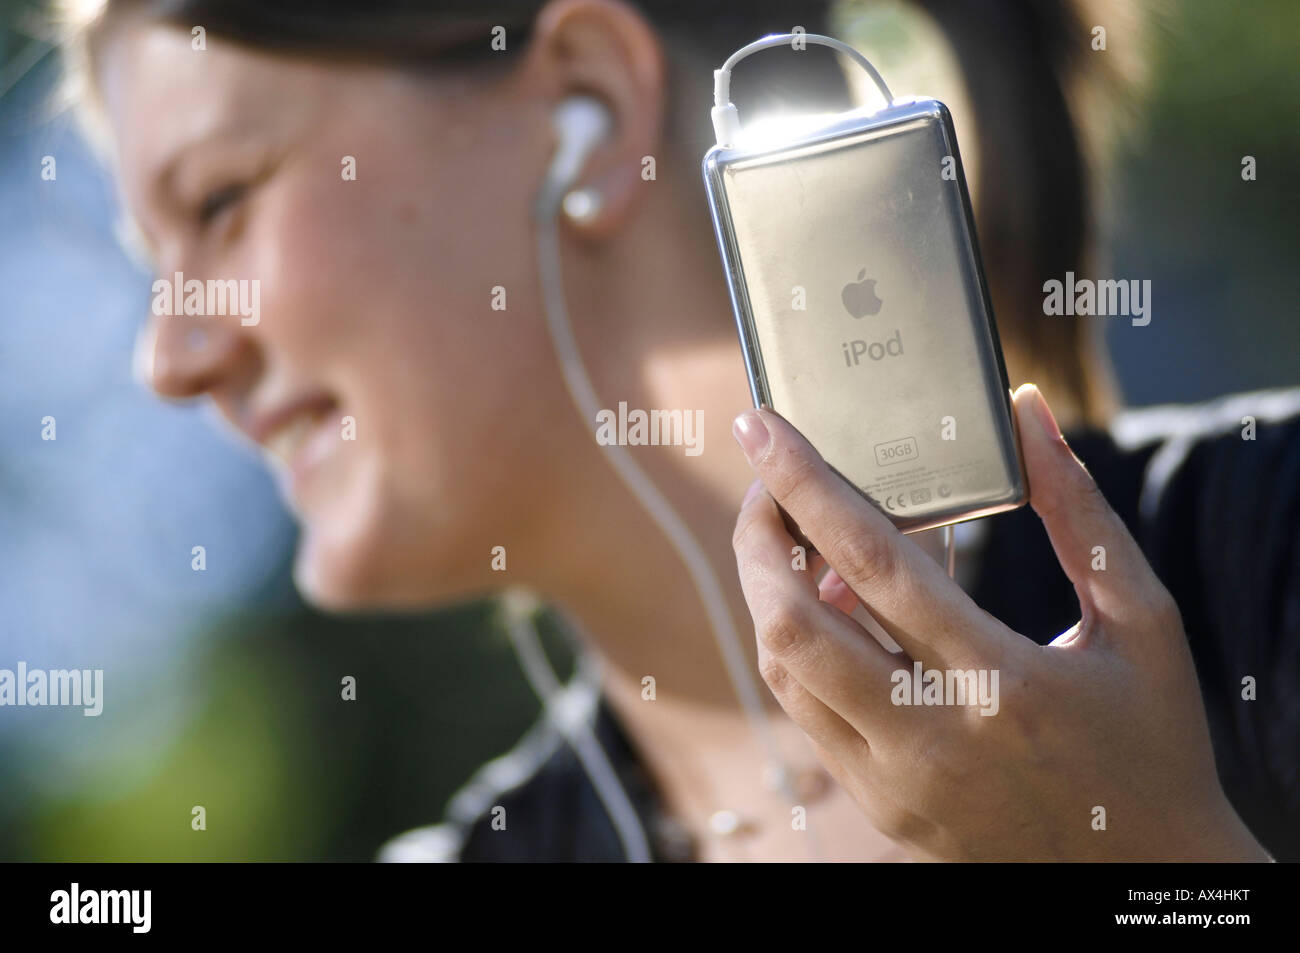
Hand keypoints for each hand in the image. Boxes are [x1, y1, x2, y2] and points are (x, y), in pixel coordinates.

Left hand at [730, 384, 1269, 860]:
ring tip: (804, 545)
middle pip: (794, 626)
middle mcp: (933, 736)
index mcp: (1001, 680)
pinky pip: (808, 715)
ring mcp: (896, 782)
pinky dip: (803, 651)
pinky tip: (837, 611)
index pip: (873, 563)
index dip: (806, 486)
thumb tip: (1026, 410)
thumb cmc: (1151, 739)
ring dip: (774, 597)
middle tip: (766, 489)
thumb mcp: (1141, 620)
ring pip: (787, 674)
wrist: (1143, 872)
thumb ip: (1078, 512)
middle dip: (757, 542)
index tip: (760, 427)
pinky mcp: (881, 808)